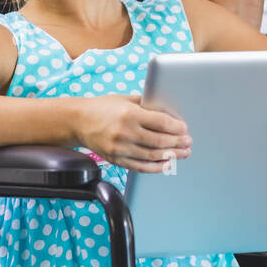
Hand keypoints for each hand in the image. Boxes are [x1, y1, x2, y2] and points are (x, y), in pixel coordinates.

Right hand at [74, 94, 191, 172]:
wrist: (78, 121)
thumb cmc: (103, 107)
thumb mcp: (125, 99)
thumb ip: (147, 105)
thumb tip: (170, 113)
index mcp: (129, 113)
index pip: (160, 122)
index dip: (176, 127)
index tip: (185, 128)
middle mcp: (124, 132)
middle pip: (159, 141)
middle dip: (177, 142)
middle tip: (188, 142)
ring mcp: (120, 148)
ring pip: (152, 155)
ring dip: (171, 156)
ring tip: (183, 154)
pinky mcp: (116, 159)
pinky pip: (140, 166)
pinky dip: (156, 167)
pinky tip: (167, 164)